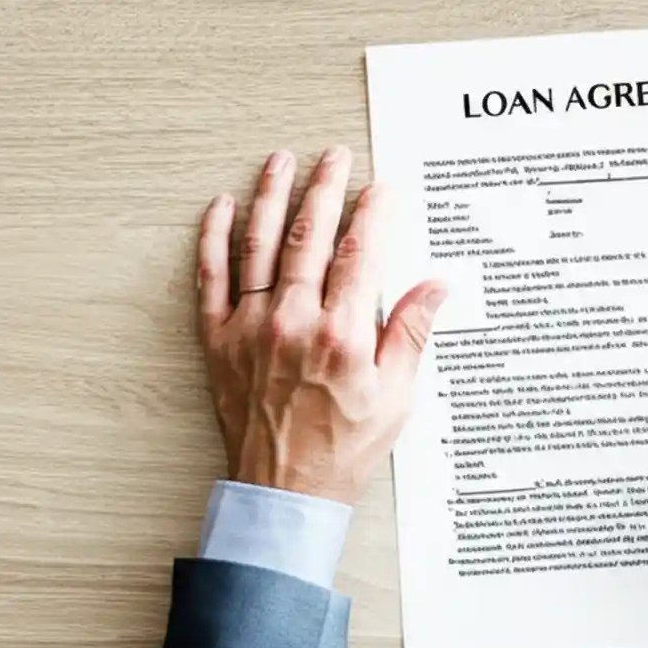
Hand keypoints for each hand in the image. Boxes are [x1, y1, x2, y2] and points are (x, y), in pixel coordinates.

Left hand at [196, 147, 445, 503]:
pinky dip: (214, 239)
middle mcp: (293, 322)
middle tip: (333, 156)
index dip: (372, 213)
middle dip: (325, 189)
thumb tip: (435, 287)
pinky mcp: (219, 341)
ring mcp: (251, 328)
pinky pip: (212, 278)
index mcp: (342, 336)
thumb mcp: (396, 397)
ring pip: (260, 245)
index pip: (360, 255)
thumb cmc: (344, 448)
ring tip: (281, 161)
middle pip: (310, 237)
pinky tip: (223, 207)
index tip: (381, 188)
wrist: (284, 491)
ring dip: (272, 197)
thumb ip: (411, 335)